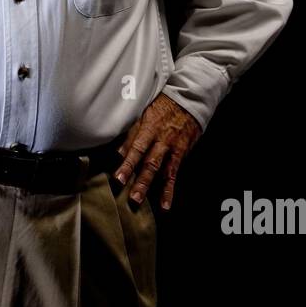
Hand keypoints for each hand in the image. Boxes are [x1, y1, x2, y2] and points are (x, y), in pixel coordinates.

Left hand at [113, 93, 201, 210]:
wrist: (188, 101)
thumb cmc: (160, 107)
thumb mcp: (143, 114)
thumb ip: (131, 134)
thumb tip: (117, 152)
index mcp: (149, 128)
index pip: (137, 148)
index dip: (128, 164)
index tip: (119, 178)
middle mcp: (162, 140)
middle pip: (150, 163)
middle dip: (141, 181)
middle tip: (132, 197)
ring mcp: (173, 148)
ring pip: (162, 171)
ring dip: (153, 189)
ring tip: (143, 202)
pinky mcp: (181, 154)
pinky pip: (174, 174)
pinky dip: (169, 190)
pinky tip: (165, 205)